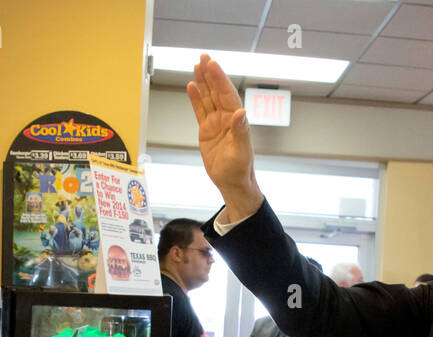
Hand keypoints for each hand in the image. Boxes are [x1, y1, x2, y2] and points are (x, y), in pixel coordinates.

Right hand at [187, 54, 263, 220]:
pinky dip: (196, 98)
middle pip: (217, 91)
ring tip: (197, 66)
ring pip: (208, 98)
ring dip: (203, 82)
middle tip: (204, 57)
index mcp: (236, 120)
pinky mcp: (206, 130)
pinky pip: (200, 110)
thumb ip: (241, 132)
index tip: (212, 65)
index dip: (219, 79)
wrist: (231, 182)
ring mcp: (216, 123)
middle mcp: (226, 118)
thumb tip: (240, 113)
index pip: (226, 94)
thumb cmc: (239, 169)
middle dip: (211, 74)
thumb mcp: (241, 152)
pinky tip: (191, 86)